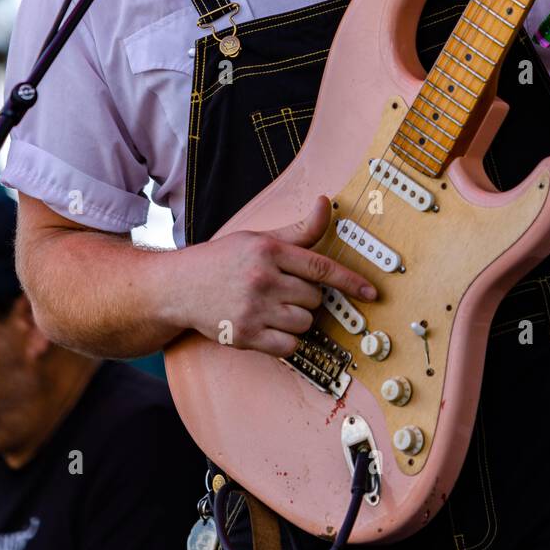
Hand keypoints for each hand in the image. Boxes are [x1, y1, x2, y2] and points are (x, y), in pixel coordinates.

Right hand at [182, 195, 378, 357]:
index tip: (371, 292)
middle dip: (307, 297)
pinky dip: (286, 340)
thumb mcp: (259, 238)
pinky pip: (289, 345)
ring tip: (274, 308)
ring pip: (305, 323)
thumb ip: (298, 231)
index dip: (350, 281)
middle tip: (283, 290)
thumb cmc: (223, 260)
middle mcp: (262, 279)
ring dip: (298, 319)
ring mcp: (253, 310)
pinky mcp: (245, 336)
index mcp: (268, 251)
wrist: (178, 287)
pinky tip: (269, 327)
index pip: (320, 267)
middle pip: (315, 298)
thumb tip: (326, 203)